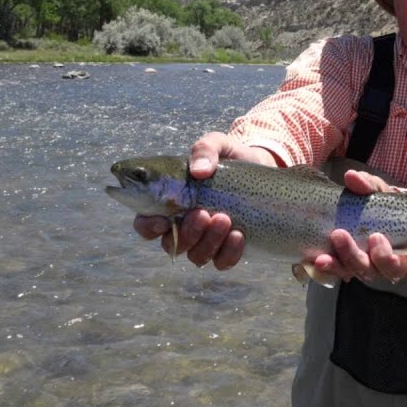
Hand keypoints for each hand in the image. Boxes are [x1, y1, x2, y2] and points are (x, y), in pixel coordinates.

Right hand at [131, 132, 275, 269]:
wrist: (261, 166)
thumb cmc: (228, 156)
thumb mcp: (217, 144)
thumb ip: (204, 149)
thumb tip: (199, 171)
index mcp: (169, 202)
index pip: (145, 223)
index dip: (148, 226)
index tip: (164, 218)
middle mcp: (183, 226)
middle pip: (171, 244)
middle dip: (187, 232)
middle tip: (203, 213)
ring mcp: (205, 240)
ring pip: (196, 256)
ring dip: (208, 241)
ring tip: (225, 218)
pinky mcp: (228, 249)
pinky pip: (222, 262)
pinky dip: (229, 252)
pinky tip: (239, 234)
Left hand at [312, 169, 406, 283]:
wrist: (359, 209)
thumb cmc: (376, 203)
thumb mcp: (376, 191)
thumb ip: (368, 185)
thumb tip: (352, 177)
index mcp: (393, 253)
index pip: (393, 266)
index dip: (386, 258)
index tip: (375, 236)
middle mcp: (374, 265)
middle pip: (367, 272)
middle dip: (353, 256)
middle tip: (340, 235)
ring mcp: (354, 267)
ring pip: (346, 273)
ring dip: (334, 265)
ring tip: (321, 257)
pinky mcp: (336, 265)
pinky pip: (328, 273)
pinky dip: (321, 269)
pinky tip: (311, 261)